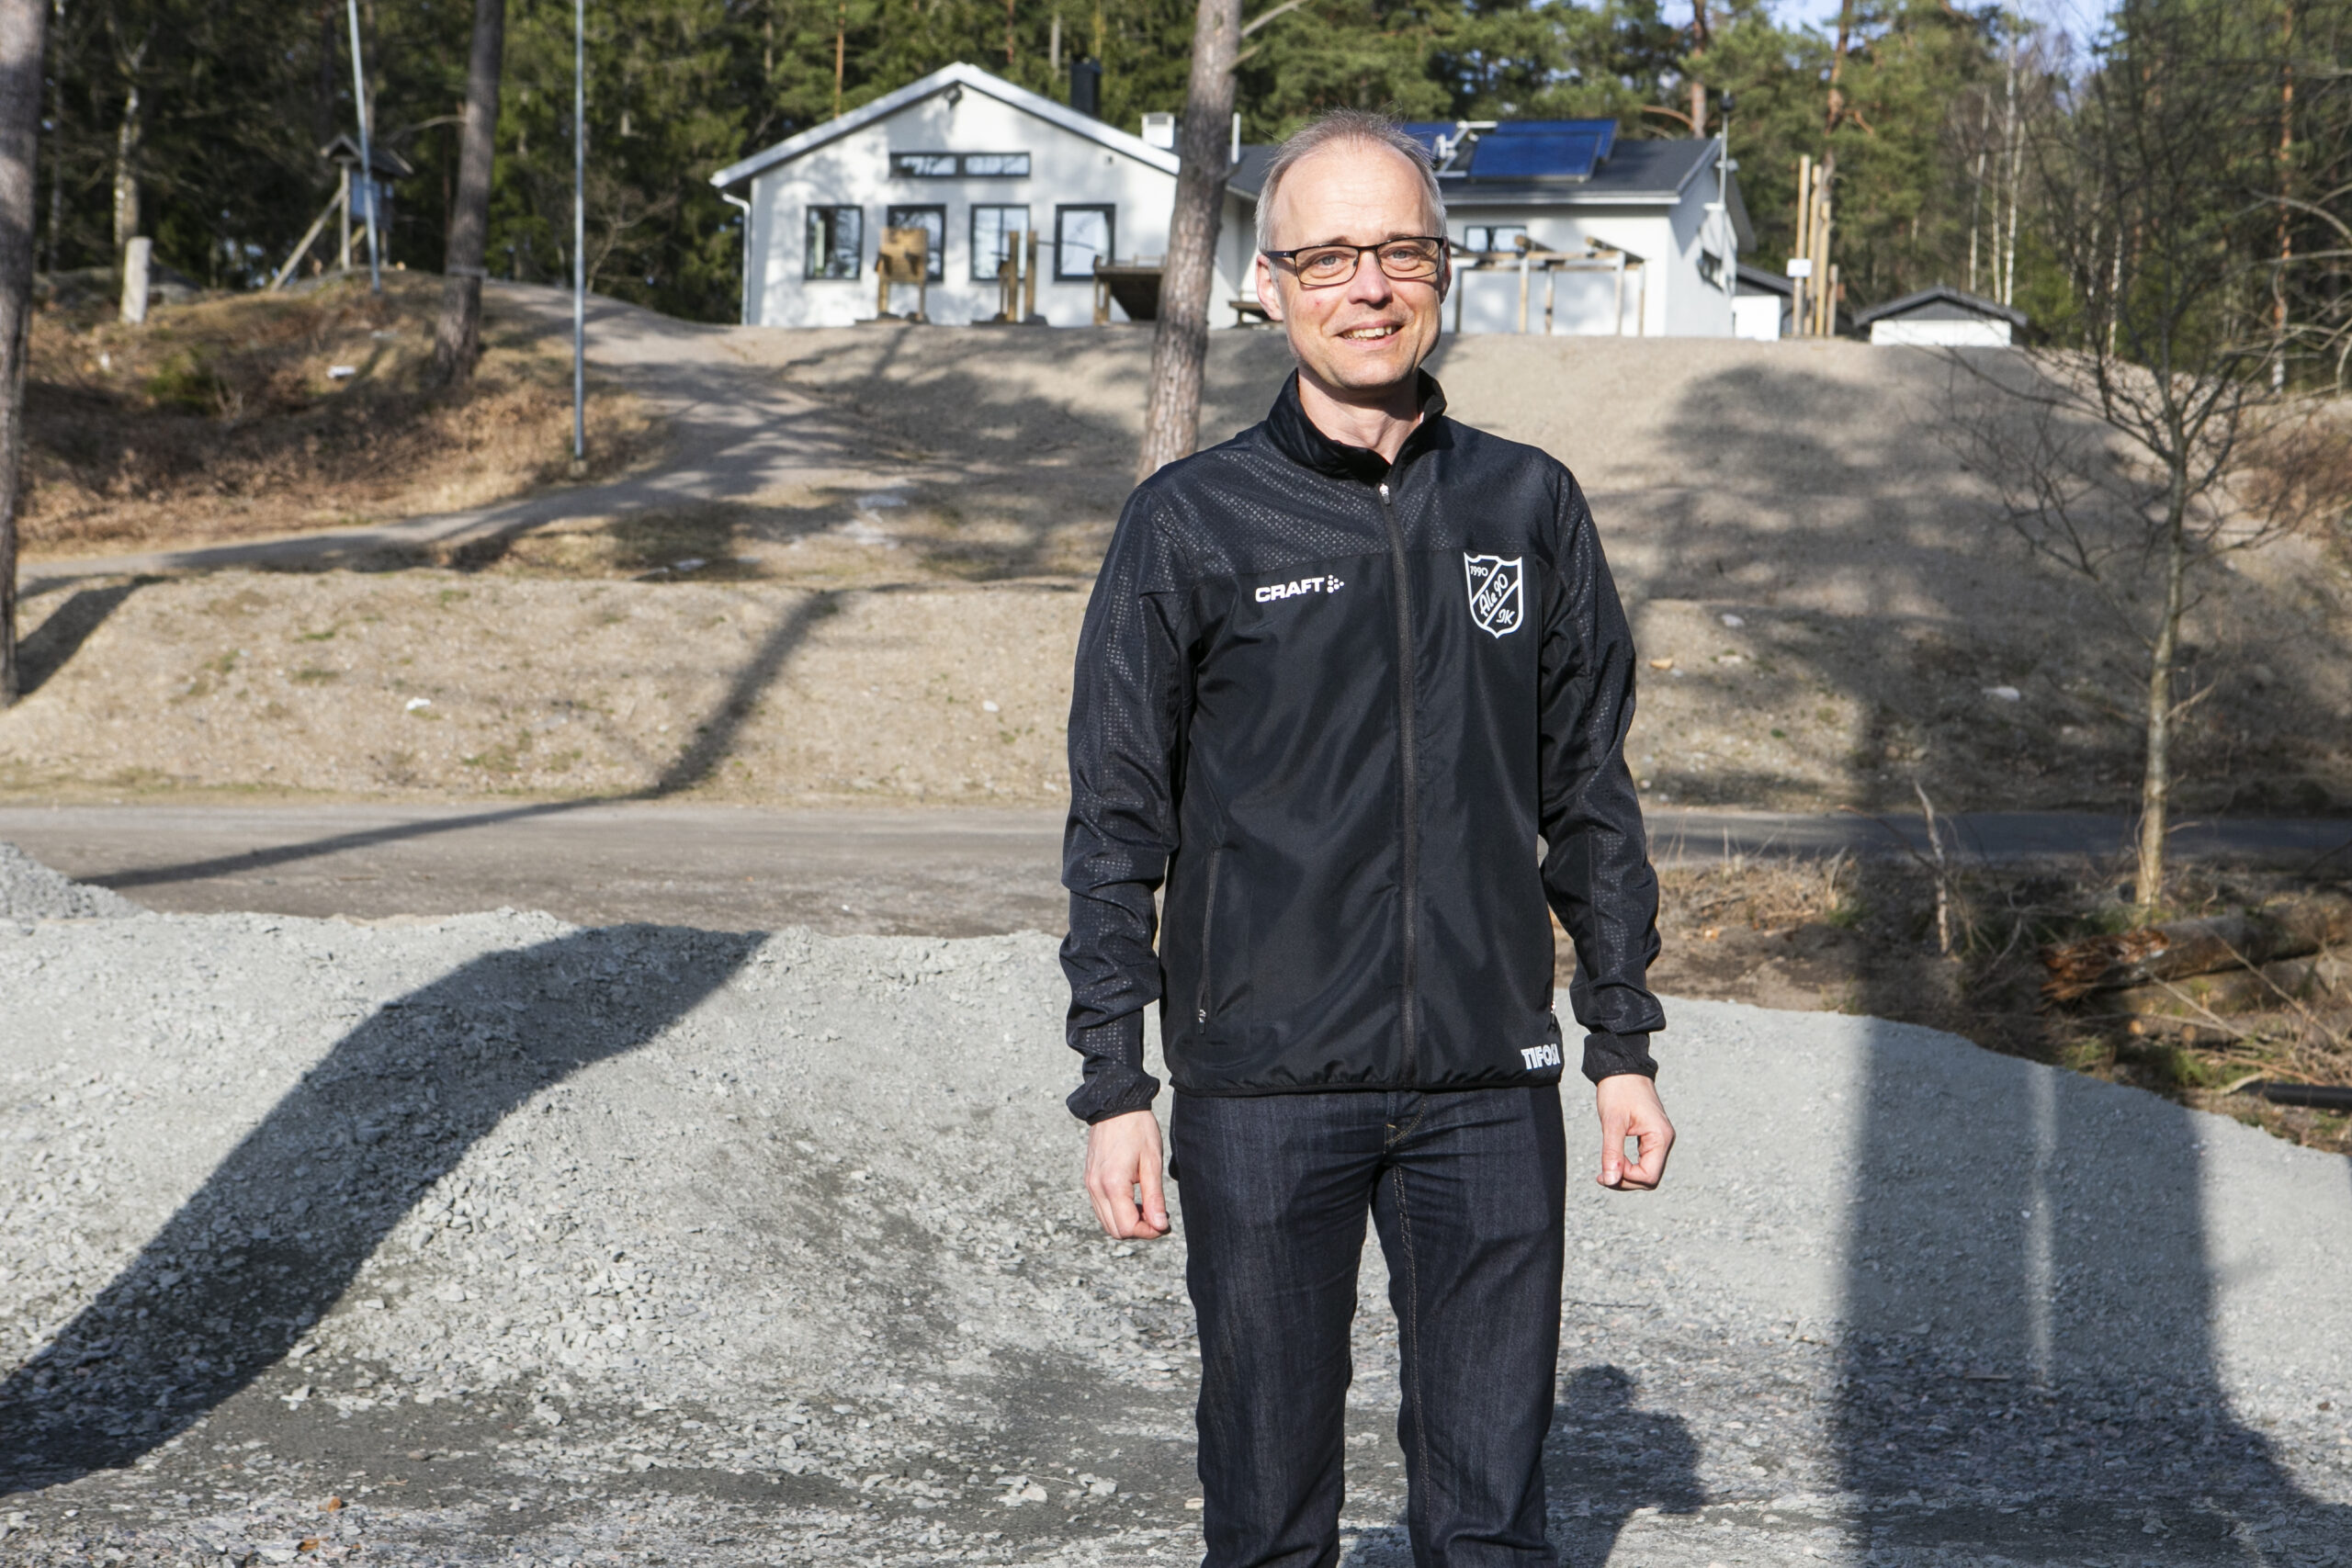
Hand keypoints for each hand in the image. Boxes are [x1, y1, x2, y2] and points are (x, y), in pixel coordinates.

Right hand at [1083, 1109, 1170, 1238]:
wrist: (1116, 1105)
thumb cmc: (1138, 1129)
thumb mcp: (1152, 1163)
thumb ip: (1154, 1198)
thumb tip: (1160, 1226)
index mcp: (1112, 1185)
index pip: (1128, 1227)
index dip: (1149, 1232)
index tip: (1165, 1224)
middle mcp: (1096, 1188)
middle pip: (1115, 1230)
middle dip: (1138, 1230)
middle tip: (1159, 1217)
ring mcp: (1090, 1184)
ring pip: (1106, 1222)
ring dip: (1127, 1222)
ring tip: (1148, 1207)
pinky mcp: (1090, 1179)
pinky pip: (1101, 1208)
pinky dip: (1117, 1212)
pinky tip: (1134, 1200)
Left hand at [1595, 1074, 1673, 1190]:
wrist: (1622, 1068)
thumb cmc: (1618, 1090)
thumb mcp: (1612, 1123)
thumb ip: (1612, 1153)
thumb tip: (1611, 1181)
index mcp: (1660, 1137)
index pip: (1649, 1176)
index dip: (1627, 1178)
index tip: (1606, 1169)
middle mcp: (1664, 1140)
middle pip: (1650, 1178)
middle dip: (1626, 1180)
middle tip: (1602, 1174)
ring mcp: (1659, 1139)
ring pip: (1647, 1171)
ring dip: (1627, 1174)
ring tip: (1606, 1168)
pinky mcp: (1651, 1136)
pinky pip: (1644, 1160)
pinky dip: (1629, 1165)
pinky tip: (1614, 1160)